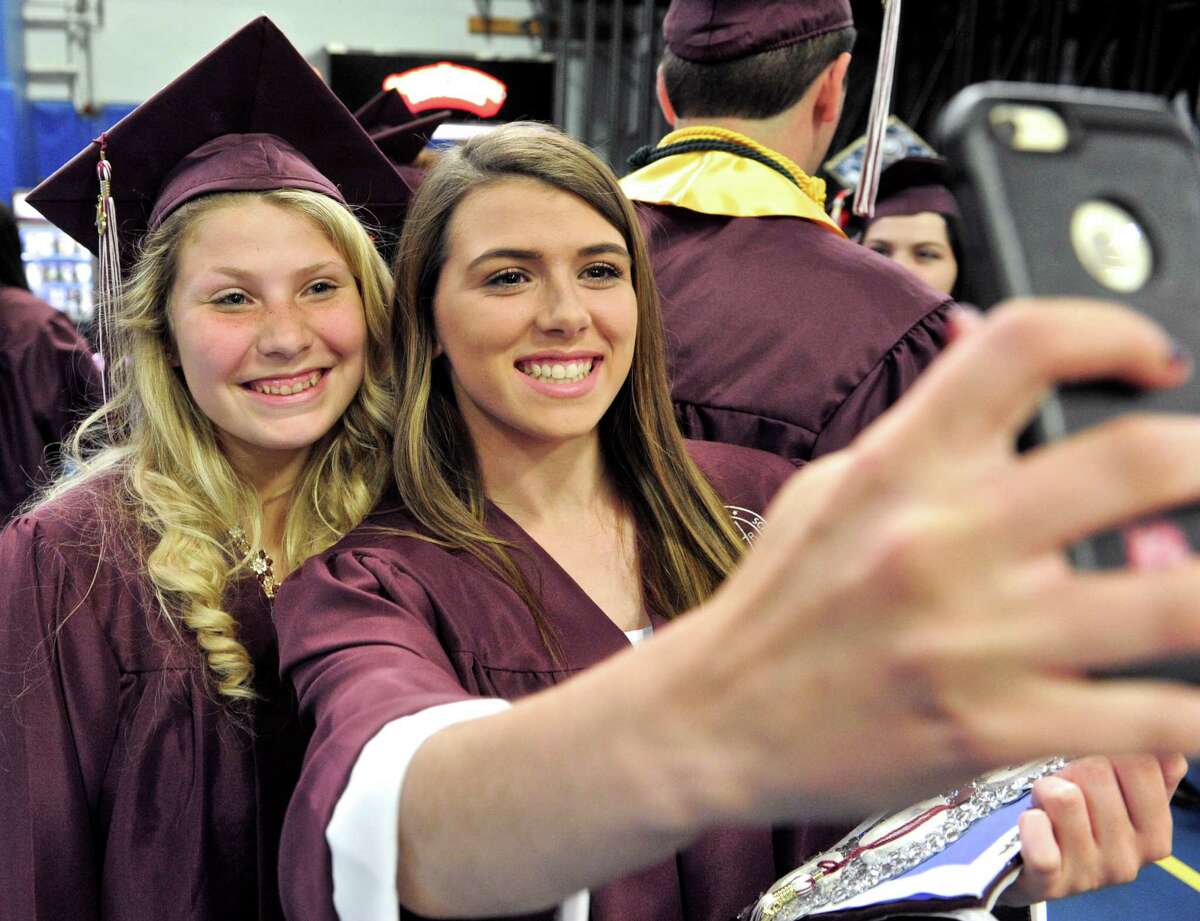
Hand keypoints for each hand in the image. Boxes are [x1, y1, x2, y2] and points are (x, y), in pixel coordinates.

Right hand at [657, 298, 1199, 824]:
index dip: (1113, 328)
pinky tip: (1198, 691)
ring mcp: (975, 642)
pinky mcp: (994, 731)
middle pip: (1137, 459)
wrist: (716, 718)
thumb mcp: (832, 485)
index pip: (1023, 345)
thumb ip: (921, 420)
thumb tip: (982, 338)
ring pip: (1176, 601)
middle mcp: (942, 541)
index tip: (1152, 357)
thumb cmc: (779, 601)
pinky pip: (1149, 718)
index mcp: (901, 466)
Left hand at [1002, 754, 1186, 903]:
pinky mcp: (1050, 881)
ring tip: (1047, 806)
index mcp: (1154, 836)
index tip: (1095, 768)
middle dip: (1073, 769)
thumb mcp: (1119, 795)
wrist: (1035, 866)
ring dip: (1046, 790)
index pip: (1141, 764)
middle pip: (1096, 772)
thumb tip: (1169, 751)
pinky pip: (1040, 833)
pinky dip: (1031, 821)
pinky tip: (1033, 825)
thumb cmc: (1078, 819)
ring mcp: (1090, 873)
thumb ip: (1150, 771)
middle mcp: (1128, 860)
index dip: (1107, 750)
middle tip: (1066, 790)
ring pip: (1064, 797)